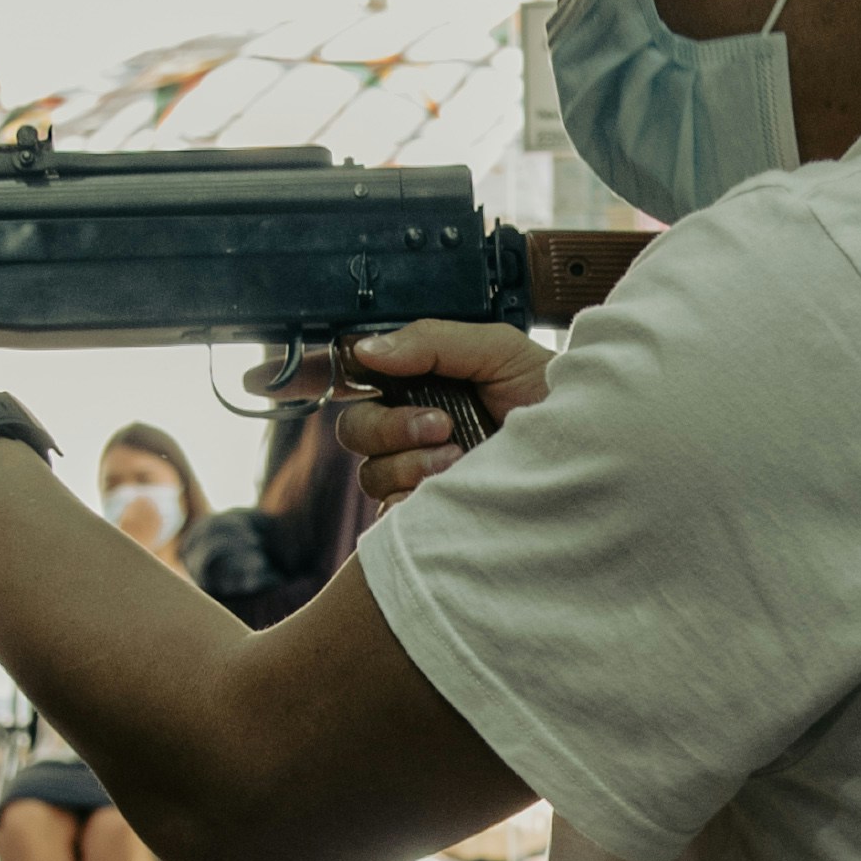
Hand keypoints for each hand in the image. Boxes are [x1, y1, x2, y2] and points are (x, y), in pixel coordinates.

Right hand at [286, 319, 549, 503]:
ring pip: (372, 472)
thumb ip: (431, 341)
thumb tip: (366, 350)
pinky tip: (460, 488)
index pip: (349, 374)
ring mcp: (419, 474)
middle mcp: (413, 427)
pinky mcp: (426, 519)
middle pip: (354, 427)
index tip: (264, 378)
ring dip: (415, 462)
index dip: (306, 376)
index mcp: (422, 379)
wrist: (596, 455)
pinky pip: (392, 510)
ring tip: (464, 459)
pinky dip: (422, 498)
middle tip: (441, 426)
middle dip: (390, 425)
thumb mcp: (498, 349)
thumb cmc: (555, 399)